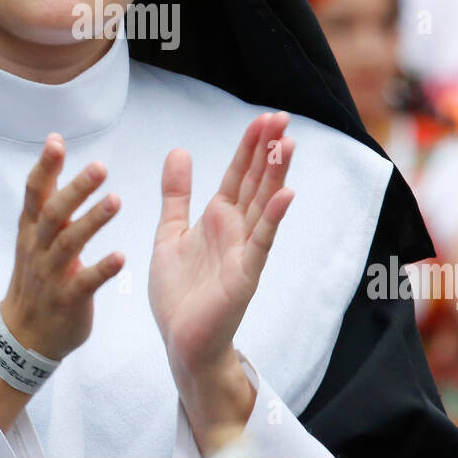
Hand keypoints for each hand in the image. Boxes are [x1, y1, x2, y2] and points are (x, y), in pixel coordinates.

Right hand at [0, 133, 123, 361]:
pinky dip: (103, 270)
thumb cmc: (36, 277)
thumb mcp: (34, 235)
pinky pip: (86, 283)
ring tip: (115, 200)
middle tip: (100, 167)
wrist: (23, 335)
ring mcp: (51, 275)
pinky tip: (121, 257)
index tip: (56, 141)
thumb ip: (47, 196)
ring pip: (69, 244)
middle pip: (54, 213)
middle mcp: (38, 248)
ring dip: (92, 221)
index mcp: (32, 230)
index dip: (44, 167)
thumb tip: (54, 149)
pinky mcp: (68, 300)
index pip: (34, 192)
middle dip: (76, 189)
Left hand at [149, 112, 295, 375]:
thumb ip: (176, 194)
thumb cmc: (179, 292)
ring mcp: (244, 250)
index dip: (250, 146)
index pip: (237, 174)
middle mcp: (235, 229)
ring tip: (288, 144)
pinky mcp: (245, 274)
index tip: (264, 118)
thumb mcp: (169, 233)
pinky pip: (261, 242)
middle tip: (282, 117)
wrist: (181, 341)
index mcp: (217, 218)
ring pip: (263, 205)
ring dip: (276, 175)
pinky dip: (273, 218)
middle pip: (255, 182)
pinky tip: (286, 195)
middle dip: (267, 151)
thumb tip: (179, 150)